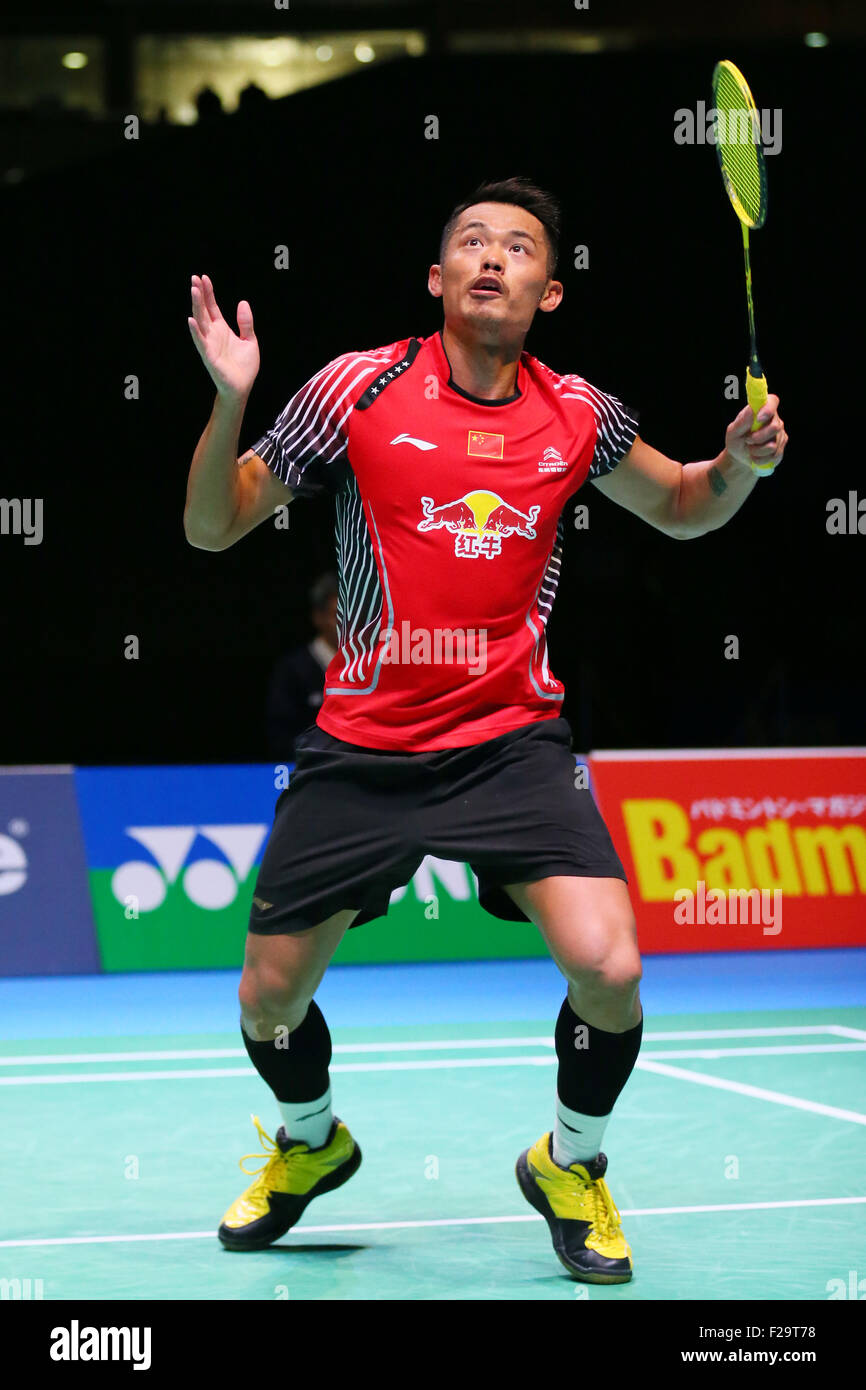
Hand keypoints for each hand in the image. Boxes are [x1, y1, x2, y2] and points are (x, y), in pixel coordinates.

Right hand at [187, 273, 259, 399]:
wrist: (242, 387)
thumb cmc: (244, 367)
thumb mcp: (250, 340)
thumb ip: (245, 323)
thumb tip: (242, 302)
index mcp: (222, 329)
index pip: (212, 307)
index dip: (208, 292)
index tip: (204, 277)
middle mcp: (213, 334)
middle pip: (204, 310)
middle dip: (199, 294)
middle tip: (194, 278)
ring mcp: (209, 344)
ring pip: (200, 322)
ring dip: (196, 306)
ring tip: (193, 290)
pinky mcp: (209, 356)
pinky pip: (200, 342)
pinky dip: (195, 331)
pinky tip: (191, 320)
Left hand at [725, 395, 786, 475]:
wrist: (740, 458)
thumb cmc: (736, 440)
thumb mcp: (733, 432)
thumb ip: (742, 422)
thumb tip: (752, 410)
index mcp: (762, 410)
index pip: (773, 401)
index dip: (769, 408)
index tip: (759, 419)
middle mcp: (774, 420)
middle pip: (775, 427)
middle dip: (759, 438)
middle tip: (747, 440)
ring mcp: (780, 434)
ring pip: (773, 445)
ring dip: (757, 451)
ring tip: (749, 449)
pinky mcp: (781, 448)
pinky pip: (773, 456)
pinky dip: (761, 459)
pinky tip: (755, 457)